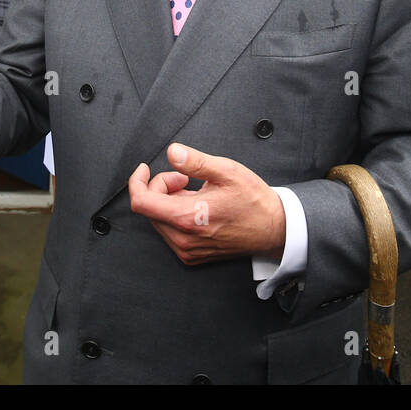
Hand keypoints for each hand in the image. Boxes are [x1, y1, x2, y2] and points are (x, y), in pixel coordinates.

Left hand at [128, 143, 285, 264]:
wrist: (273, 229)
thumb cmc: (253, 201)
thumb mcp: (227, 172)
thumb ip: (196, 162)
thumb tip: (173, 153)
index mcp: (188, 218)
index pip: (141, 202)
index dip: (137, 182)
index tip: (145, 169)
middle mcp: (183, 239)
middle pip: (150, 209)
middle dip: (161, 188)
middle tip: (185, 179)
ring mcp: (187, 250)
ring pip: (159, 220)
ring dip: (169, 202)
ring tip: (195, 194)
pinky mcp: (192, 256)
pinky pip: (170, 232)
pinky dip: (176, 216)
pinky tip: (198, 209)